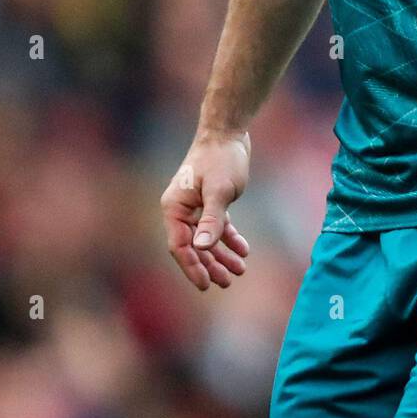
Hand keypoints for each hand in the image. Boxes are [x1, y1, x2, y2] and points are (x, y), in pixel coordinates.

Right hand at [161, 131, 251, 290]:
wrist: (228, 132)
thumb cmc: (221, 159)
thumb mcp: (219, 191)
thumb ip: (211, 220)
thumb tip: (202, 248)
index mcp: (174, 207)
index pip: (179, 245)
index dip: (192, 267)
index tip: (205, 285)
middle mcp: (181, 209)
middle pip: (193, 246)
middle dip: (209, 265)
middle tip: (227, 282)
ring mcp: (195, 205)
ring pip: (206, 238)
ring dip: (221, 255)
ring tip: (239, 271)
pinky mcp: (211, 200)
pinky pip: (218, 226)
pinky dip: (229, 238)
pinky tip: (243, 250)